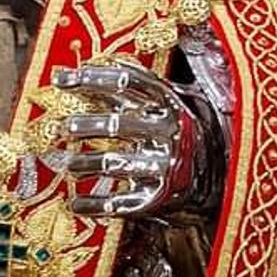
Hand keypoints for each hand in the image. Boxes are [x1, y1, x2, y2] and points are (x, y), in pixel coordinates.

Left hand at [53, 61, 223, 219]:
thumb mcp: (158, 99)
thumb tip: (65, 72)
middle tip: (62, 127)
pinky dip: (95, 204)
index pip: (127, 82)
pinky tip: (75, 203)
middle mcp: (166, 132)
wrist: (214, 170)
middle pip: (118, 125)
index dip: (93, 78)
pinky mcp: (157, 197)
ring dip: (84, 164)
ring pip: (115, 164)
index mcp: (166, 102)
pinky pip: (120, 202)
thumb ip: (119, 85)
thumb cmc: (168, 126)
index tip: (61, 80)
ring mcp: (163, 166)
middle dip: (86, 125)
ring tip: (65, 163)